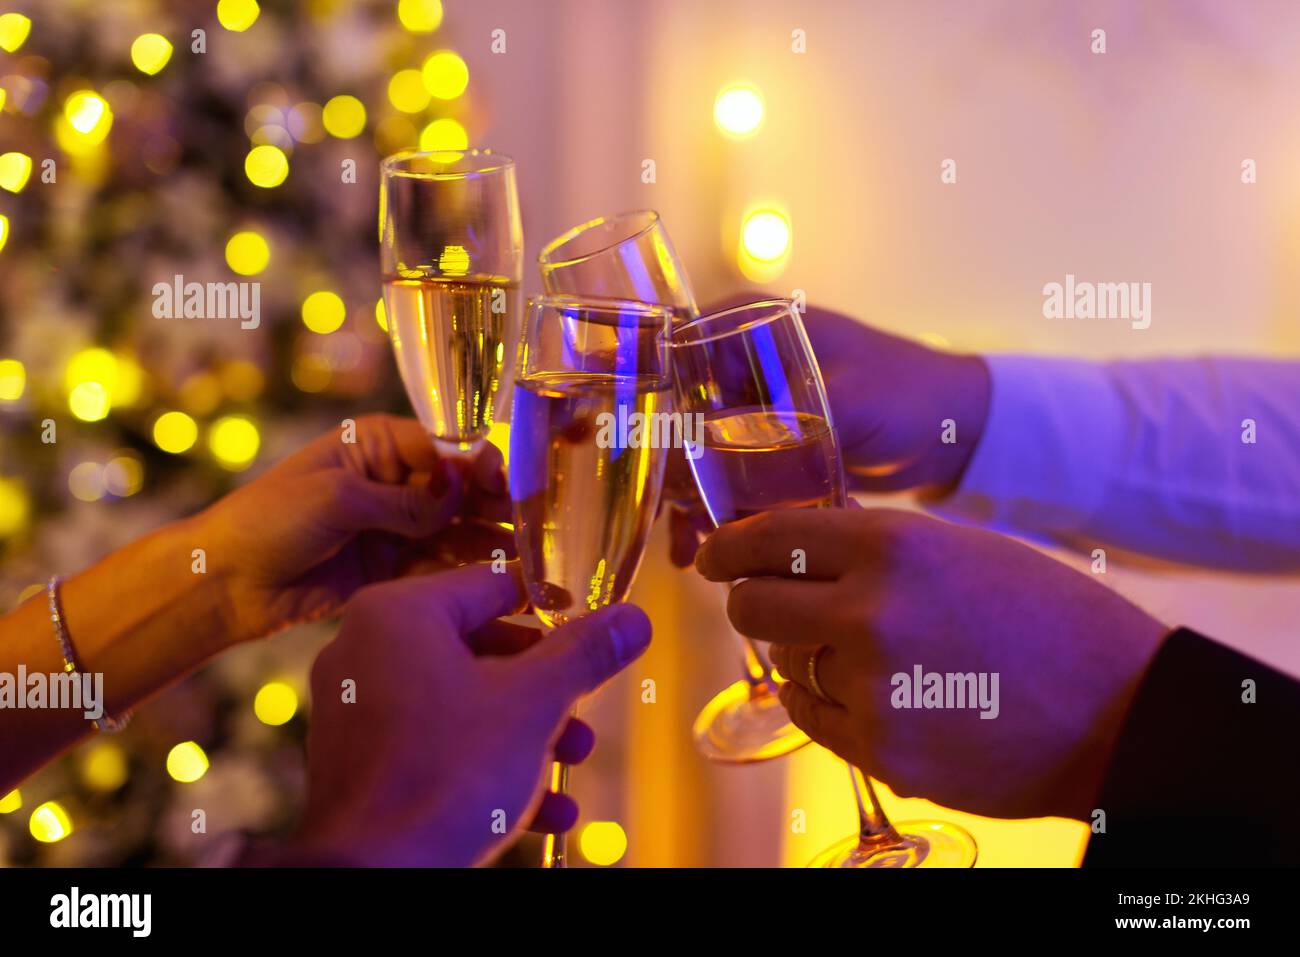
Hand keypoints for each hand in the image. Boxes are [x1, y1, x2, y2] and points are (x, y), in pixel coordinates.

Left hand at [197, 414, 511, 644]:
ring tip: (527, 562)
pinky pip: (440, 567)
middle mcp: (395, 483)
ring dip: (489, 544)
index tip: (508, 487)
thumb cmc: (270, 520)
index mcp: (380, 447)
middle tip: (532, 529)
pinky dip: (466, 575)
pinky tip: (496, 584)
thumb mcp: (339, 500)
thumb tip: (461, 492)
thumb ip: (405, 501)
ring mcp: (395, 527)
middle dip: (495, 507)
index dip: (481, 467)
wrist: (226, 581)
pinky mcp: (392, 569)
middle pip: (461, 491)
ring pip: (457, 531)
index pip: (447, 449)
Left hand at [284, 563, 651, 866]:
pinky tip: (545, 808)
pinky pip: (434, 745)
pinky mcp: (359, 762)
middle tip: (585, 708)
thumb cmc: (445, 776)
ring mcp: (356, 708)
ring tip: (573, 760)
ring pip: (462, 702)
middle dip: (545, 686)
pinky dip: (487, 765)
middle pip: (481, 646)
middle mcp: (366, 649)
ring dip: (527, 731)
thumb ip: (584, 654)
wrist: (372, 877)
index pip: (495, 585)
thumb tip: (634, 618)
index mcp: (400, 614)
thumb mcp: (533, 704)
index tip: (592, 630)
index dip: (553, 607)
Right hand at [666, 298, 991, 565]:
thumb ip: (775, 429)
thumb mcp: (840, 405)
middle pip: (672, 409)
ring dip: (687, 499)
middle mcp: (738, 355)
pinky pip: (722, 474)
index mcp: (747, 322)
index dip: (642, 399)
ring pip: (691, 449)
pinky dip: (715, 509)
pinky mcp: (764, 443)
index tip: (624, 448)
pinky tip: (707, 549)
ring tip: (690, 552)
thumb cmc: (908, 395)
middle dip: (664, 470)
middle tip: (666, 520)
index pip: (667, 352)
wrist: (956, 430)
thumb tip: (704, 467)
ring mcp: (749, 402)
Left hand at [694, 508, 1167, 819]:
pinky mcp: (879, 749)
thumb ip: (873, 548)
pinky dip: (824, 701)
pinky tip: (867, 692)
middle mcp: (869, 611)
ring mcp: (869, 686)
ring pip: (783, 663)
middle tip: (765, 602)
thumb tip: (796, 550)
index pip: (771, 536)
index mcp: (893, 545)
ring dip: (803, 654)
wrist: (1124, 711)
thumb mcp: (961, 550)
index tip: (715, 555)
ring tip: (867, 654)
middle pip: (752, 603)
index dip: (731, 546)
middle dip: (750, 600)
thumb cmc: (1049, 619)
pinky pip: (812, 716)